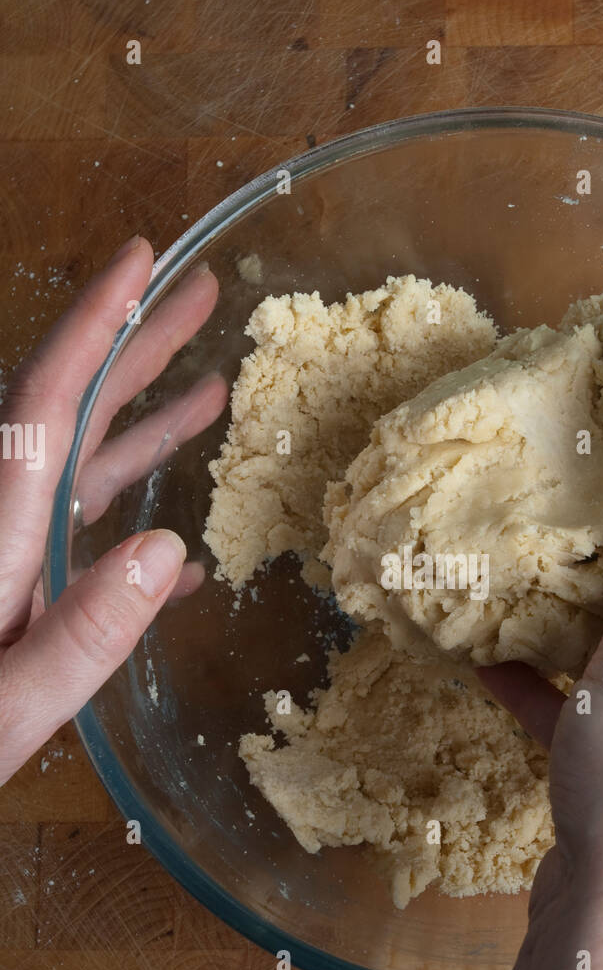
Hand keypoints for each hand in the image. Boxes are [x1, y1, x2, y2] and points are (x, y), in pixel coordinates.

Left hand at [0, 236, 226, 784]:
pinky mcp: (16, 598)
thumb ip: (81, 637)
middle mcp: (4, 529)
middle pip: (70, 412)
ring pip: (82, 471)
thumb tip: (170, 552)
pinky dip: (133, 536)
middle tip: (202, 292)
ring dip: (147, 425)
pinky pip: (80, 544)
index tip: (140, 261)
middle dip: (136, 347)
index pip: (47, 404)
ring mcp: (9, 562)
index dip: (94, 325)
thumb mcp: (5, 708)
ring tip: (215, 389)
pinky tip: (181, 558)